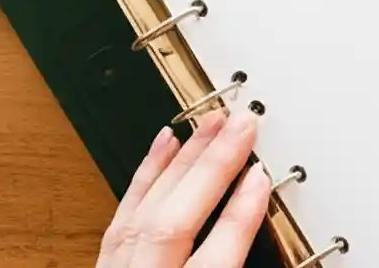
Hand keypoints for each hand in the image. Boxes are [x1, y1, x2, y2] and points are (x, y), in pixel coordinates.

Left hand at [97, 111, 271, 267]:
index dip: (240, 215)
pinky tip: (164, 146)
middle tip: (242, 126)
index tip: (262, 176)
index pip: (212, 261)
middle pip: (172, 224)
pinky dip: (145, 176)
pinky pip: (120, 217)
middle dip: (211, 168)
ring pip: (143, 211)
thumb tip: (275, 236)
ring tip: (211, 124)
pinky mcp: (104, 264)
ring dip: (181, 161)